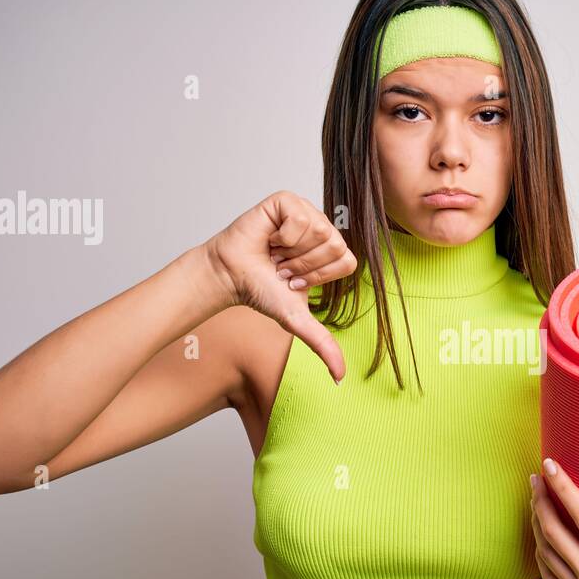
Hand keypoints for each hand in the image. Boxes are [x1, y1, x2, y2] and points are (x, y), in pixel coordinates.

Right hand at [205, 191, 357, 382]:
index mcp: (331, 252)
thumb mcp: (297, 320)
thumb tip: (341, 378)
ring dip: (291, 251)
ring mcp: (305, 211)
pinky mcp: (286, 200)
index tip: (295, 280)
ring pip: (319, 230)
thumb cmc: (261, 291)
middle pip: (336, 245)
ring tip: (275, 252)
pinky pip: (300, 216)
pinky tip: (269, 237)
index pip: (347, 262)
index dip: (319, 276)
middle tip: (283, 267)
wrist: (231, 277)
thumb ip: (323, 344)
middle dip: (304, 265)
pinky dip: (282, 234)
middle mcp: (322, 228)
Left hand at [529, 457, 578, 578]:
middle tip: (536, 479)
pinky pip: (548, 578)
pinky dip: (541, 554)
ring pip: (546, 554)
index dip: (562, 487)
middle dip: (540, 501)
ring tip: (536, 502)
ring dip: (537, 525)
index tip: (549, 465)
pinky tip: (541, 538)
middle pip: (553, 532)